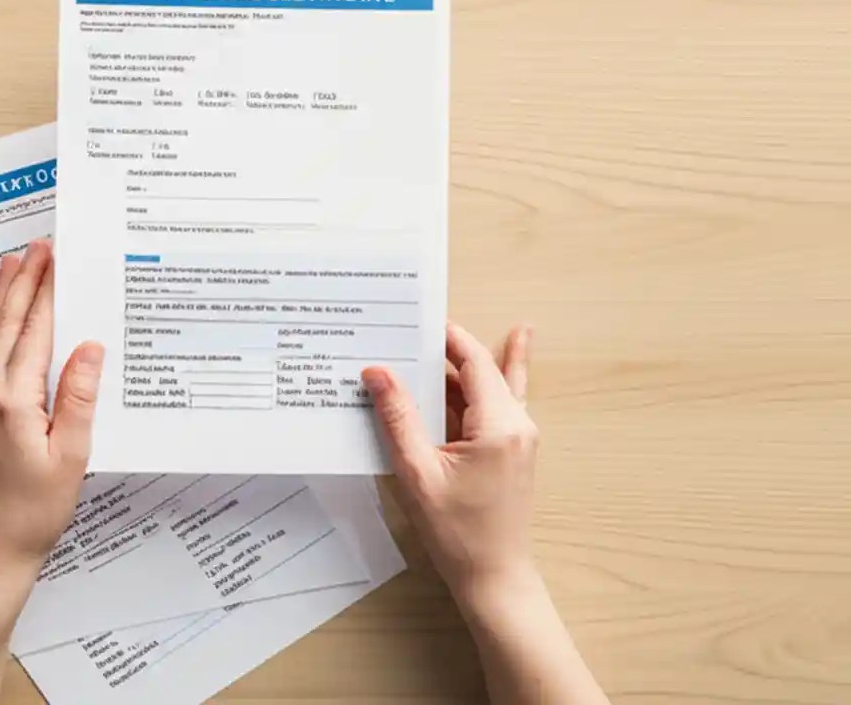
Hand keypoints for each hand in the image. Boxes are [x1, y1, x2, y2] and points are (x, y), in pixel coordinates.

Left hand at [0, 240, 104, 582]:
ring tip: (10, 261)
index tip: (58, 258)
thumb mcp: (71, 457)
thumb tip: (89, 347)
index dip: (49, 292)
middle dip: (25, 282)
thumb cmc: (35, 511)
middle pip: (9, 324)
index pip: (37, 332)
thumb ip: (78, 398)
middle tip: (39, 246)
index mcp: (16, 400)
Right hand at [362, 322, 535, 606]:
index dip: (447, 337)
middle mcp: (517, 424)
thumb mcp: (418, 473)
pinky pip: (495, 408)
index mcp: (500, 425)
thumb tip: (378, 372)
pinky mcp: (511, 451)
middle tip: (414, 328)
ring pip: (487, 388)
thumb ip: (398, 418)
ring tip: (430, 342)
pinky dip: (476, 390)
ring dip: (456, 372)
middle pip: (481, 370)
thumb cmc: (457, 533)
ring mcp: (519, 438)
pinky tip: (480, 367)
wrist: (493, 578)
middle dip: (446, 351)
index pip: (474, 361)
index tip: (417, 319)